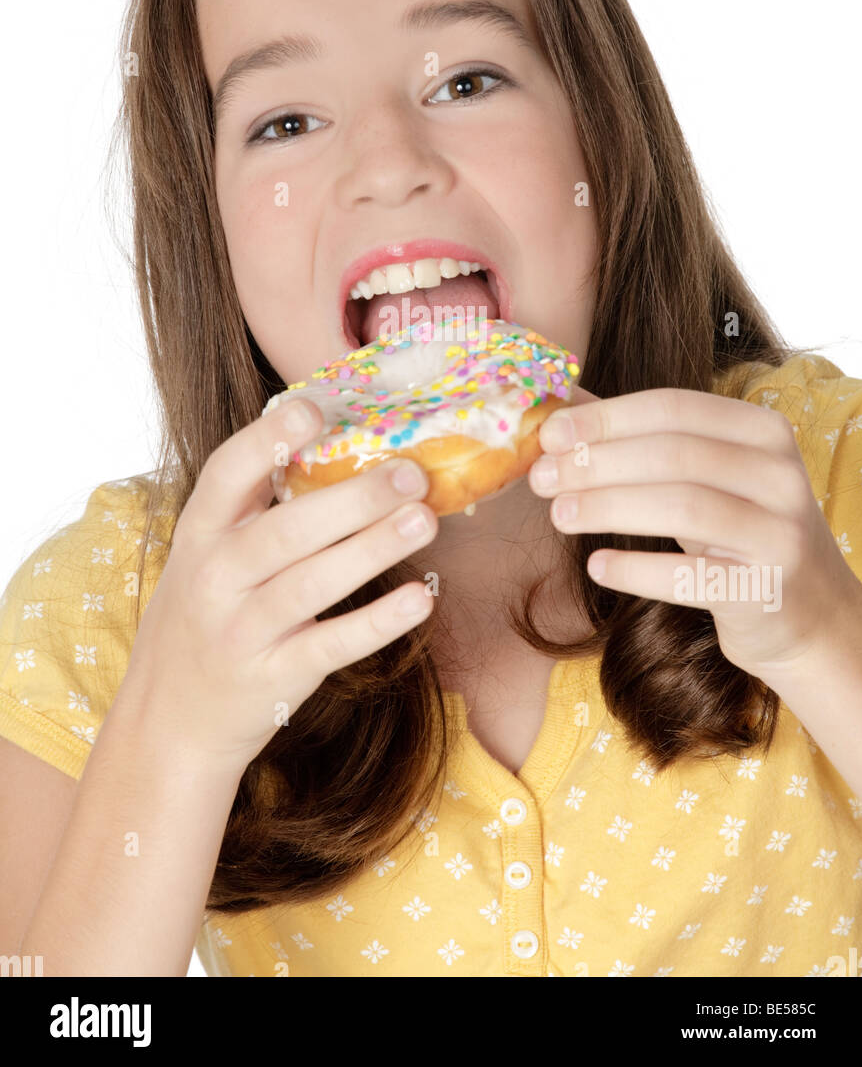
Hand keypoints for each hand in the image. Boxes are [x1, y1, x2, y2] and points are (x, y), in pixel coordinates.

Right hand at [121, 400, 438, 774]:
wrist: (167, 724)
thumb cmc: (203, 619)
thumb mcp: (207, 556)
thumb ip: (255, 508)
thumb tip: (337, 440)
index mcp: (199, 534)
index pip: (226, 474)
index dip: (268, 440)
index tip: (314, 409)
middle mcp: (215, 578)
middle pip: (286, 530)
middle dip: (352, 498)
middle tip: (410, 473)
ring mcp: (242, 632)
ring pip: (311, 584)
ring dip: (372, 550)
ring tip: (423, 520)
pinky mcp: (274, 678)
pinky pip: (331, 646)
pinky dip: (377, 623)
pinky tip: (420, 600)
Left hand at [528, 386, 861, 680]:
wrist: (806, 612)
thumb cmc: (737, 532)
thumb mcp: (703, 476)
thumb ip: (641, 438)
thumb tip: (561, 406)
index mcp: (762, 431)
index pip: (673, 408)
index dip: (606, 418)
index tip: (549, 433)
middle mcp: (779, 475)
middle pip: (673, 455)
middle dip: (597, 464)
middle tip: (541, 477)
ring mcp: (779, 533)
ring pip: (682, 508)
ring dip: (608, 508)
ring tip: (557, 516)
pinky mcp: (766, 590)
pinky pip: (691, 577)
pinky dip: (637, 569)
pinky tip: (597, 566)